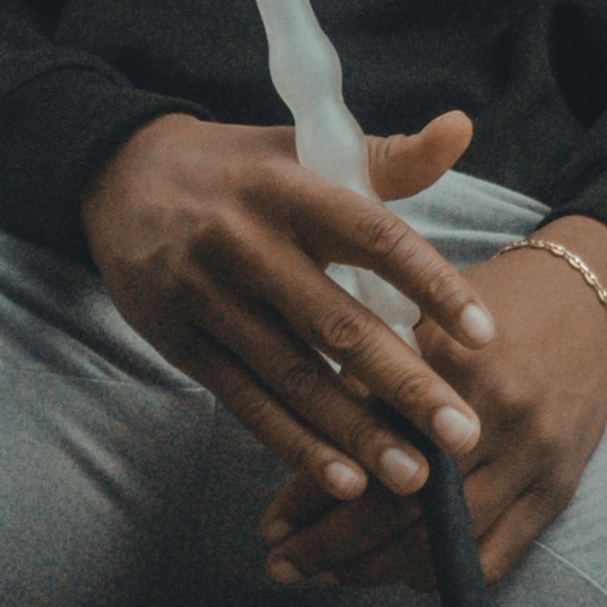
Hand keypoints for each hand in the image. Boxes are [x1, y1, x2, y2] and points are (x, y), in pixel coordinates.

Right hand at [79, 110, 497, 512]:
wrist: (122, 177)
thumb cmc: (242, 170)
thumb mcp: (306, 149)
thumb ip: (390, 158)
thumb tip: (461, 128)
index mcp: (291, 189)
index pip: (373, 237)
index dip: (430, 285)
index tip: (484, 336)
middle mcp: (245, 242)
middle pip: (336, 324)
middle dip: (404, 385)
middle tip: (463, 435)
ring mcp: (207, 297)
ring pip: (293, 375)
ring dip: (355, 431)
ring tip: (413, 476)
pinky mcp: (179, 342)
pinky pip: (246, 402)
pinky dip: (296, 444)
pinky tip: (346, 478)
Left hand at [257, 215, 606, 589]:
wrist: (592, 299)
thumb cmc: (490, 308)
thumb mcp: (421, 323)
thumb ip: (368, 383)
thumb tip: (302, 453)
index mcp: (446, 368)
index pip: (363, 452)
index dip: (309, 499)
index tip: (271, 526)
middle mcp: (491, 418)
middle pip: (398, 511)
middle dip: (330, 550)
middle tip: (284, 566)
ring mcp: (531, 459)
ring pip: (442, 547)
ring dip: (377, 571)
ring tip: (333, 574)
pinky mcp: (559, 488)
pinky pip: (495, 560)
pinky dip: (443, 576)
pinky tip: (403, 573)